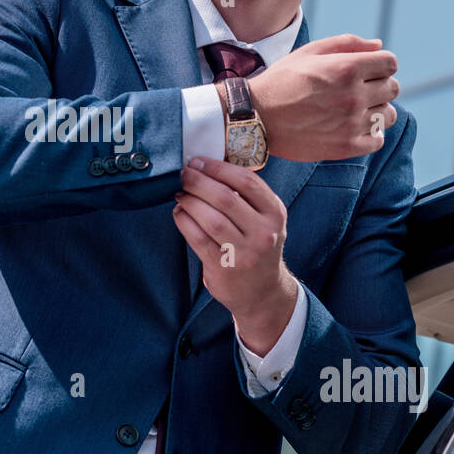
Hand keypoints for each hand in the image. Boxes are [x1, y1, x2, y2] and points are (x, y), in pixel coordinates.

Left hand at [172, 157, 299, 355]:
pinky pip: (197, 238)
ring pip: (210, 218)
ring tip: (180, 193)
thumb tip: (206, 166)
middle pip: (225, 198)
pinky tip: (179, 213)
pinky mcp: (224, 267)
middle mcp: (263, 232)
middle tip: (183, 174)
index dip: (218, 168)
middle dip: (198, 181)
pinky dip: (184, 221)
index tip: (198, 161)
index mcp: (275, 213)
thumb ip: (245, 196)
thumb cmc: (257, 246)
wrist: (262, 291)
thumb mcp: (264, 219)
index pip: (246, 181)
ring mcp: (244, 252)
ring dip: (189, 200)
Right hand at [248, 34, 399, 161]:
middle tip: (356, 91)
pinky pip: (378, 140)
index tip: (366, 71)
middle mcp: (353, 95)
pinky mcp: (346, 146)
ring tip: (355, 111)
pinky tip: (352, 128)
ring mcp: (351, 123)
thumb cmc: (281, 81)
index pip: (390, 63)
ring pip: (389, 115)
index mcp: (346, 67)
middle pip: (392, 88)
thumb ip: (347, 43)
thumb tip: (379, 46)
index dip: (379, 65)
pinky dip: (370, 134)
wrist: (255, 118)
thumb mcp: (309, 52)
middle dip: (378, 86)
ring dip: (377, 111)